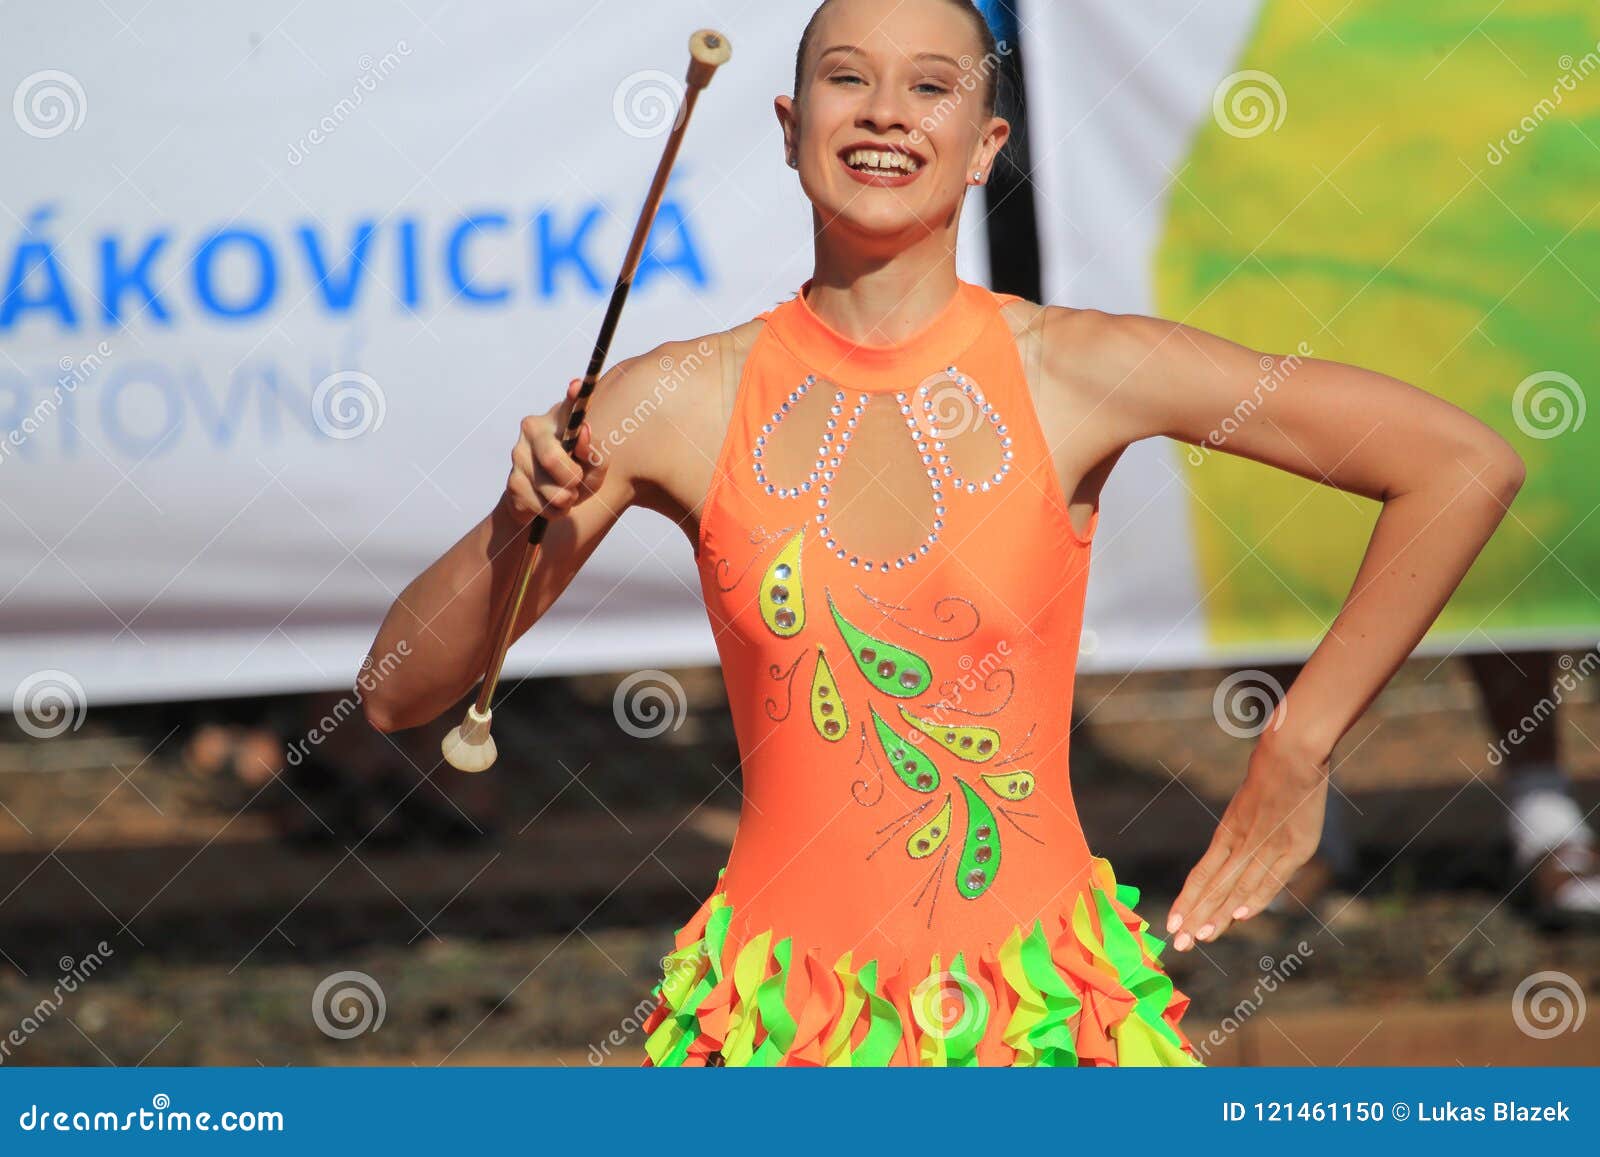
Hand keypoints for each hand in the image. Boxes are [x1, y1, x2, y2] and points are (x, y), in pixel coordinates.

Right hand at [506, 378, 607, 519]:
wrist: (541, 501)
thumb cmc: (575, 475)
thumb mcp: (594, 467)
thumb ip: (596, 454)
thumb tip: (584, 434)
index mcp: (559, 419)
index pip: (568, 405)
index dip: (573, 397)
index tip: (577, 386)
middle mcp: (534, 429)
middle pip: (552, 459)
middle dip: (573, 480)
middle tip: (577, 483)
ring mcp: (518, 454)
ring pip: (553, 490)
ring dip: (568, 499)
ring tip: (567, 494)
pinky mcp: (512, 482)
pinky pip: (543, 506)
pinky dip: (556, 511)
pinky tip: (552, 502)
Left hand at [1166, 737, 1328, 949]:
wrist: (1291, 755)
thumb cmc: (1271, 780)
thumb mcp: (1248, 811)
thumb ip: (1242, 839)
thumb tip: (1236, 866)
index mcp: (1228, 834)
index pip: (1202, 875)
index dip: (1188, 901)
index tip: (1173, 924)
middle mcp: (1241, 843)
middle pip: (1214, 887)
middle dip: (1196, 917)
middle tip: (1179, 945)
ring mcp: (1266, 846)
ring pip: (1236, 886)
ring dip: (1219, 914)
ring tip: (1201, 938)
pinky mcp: (1293, 847)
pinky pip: (1270, 877)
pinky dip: (1255, 898)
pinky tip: (1241, 916)